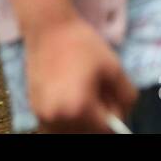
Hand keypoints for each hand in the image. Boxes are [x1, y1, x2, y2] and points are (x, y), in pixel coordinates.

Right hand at [25, 17, 136, 132]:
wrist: (48, 29)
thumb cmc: (82, 45)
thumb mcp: (114, 68)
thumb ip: (126, 96)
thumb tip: (126, 114)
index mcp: (79, 109)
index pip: (106, 129)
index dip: (114, 114)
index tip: (112, 96)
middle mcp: (57, 119)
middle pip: (87, 131)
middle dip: (98, 116)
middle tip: (99, 90)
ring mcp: (43, 116)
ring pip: (72, 130)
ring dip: (82, 119)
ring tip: (83, 90)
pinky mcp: (34, 110)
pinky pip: (57, 124)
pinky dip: (67, 116)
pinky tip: (69, 94)